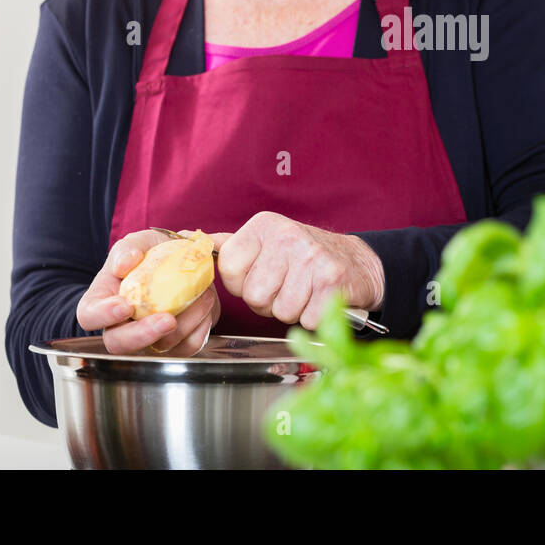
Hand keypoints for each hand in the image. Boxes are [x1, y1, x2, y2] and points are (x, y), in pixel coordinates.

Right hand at [76, 229, 222, 356]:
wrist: (186, 262)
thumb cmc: (152, 254)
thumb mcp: (138, 243)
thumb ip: (127, 249)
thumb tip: (124, 264)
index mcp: (103, 300)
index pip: (88, 316)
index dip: (103, 316)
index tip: (126, 306)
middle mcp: (121, 325)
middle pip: (118, 344)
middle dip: (143, 335)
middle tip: (168, 320)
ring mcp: (148, 339)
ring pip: (158, 349)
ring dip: (185, 325)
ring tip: (202, 296)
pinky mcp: (175, 344)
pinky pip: (187, 348)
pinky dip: (201, 328)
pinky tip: (206, 306)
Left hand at [216, 211, 384, 328]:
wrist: (357, 263)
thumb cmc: (304, 258)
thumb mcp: (267, 242)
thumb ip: (230, 246)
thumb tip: (187, 238)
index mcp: (264, 225)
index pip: (228, 269)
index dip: (243, 284)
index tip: (263, 276)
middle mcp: (287, 236)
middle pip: (254, 295)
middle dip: (269, 301)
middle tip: (288, 287)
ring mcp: (312, 258)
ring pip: (281, 311)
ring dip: (293, 311)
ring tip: (305, 292)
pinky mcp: (333, 281)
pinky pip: (306, 320)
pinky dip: (314, 318)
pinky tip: (320, 299)